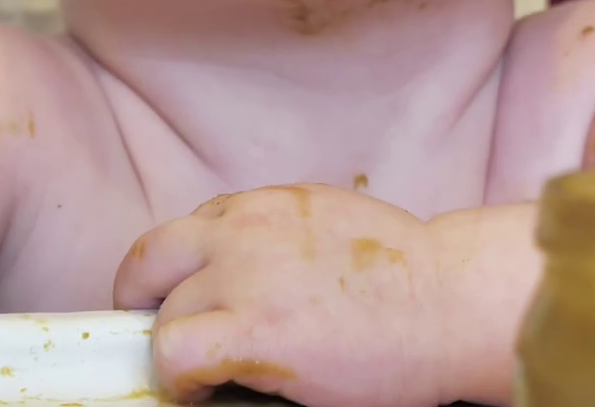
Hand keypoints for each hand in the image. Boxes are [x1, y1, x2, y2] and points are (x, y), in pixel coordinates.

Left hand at [114, 185, 450, 406]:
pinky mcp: (252, 332)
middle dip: (143, 301)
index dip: (182, 272)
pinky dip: (180, 380)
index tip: (192, 300)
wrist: (451, 302)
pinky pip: (174, 355)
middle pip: (148, 260)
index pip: (189, 229)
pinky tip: (209, 390)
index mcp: (264, 205)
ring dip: (177, 348)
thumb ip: (278, 234)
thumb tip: (244, 267)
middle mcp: (244, 230)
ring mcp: (244, 279)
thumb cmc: (408, 277)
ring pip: (160, 315)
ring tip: (211, 374)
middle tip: (165, 335)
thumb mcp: (330, 222)